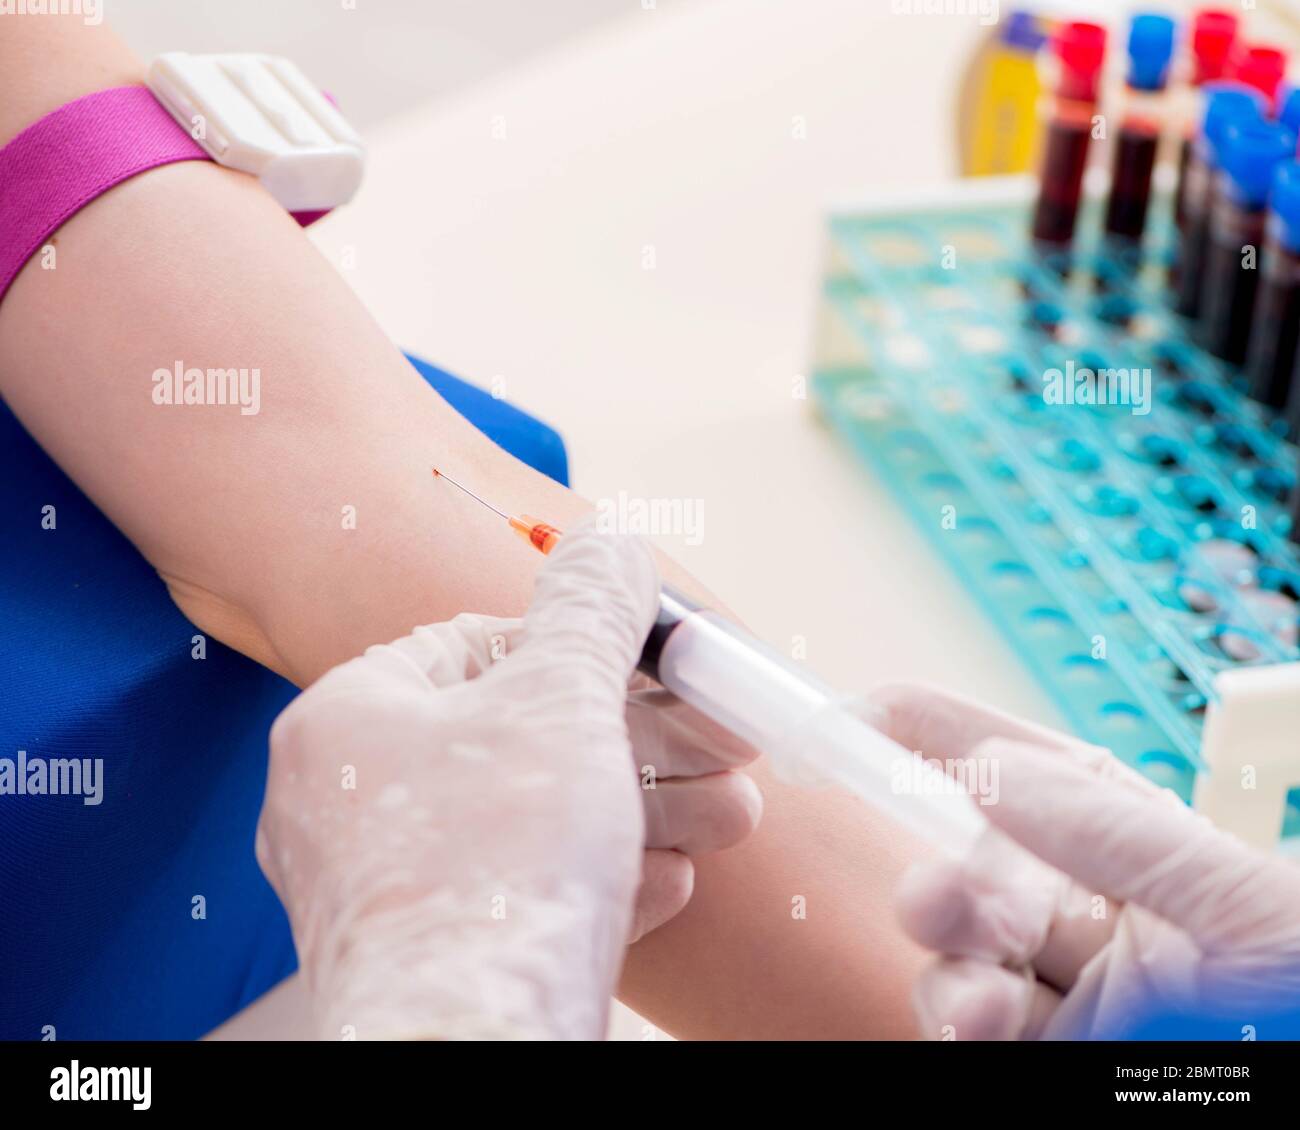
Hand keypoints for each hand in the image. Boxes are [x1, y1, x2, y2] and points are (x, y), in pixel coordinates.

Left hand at [256, 521, 758, 1038]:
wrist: (472, 1043)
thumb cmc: (497, 865)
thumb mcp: (562, 700)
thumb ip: (590, 611)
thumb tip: (612, 542)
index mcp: (350, 719)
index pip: (472, 646)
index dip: (580, 647)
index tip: (659, 668)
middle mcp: (349, 802)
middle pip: (520, 742)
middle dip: (643, 746)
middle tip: (723, 753)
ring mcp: (384, 889)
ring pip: (531, 823)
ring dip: (643, 813)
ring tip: (731, 819)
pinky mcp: (428, 955)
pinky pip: (520, 895)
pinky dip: (598, 878)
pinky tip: (671, 883)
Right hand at [868, 684, 1299, 1039]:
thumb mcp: (1238, 897)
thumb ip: (1112, 831)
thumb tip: (994, 769)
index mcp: (1145, 845)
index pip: (1024, 768)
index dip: (936, 734)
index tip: (857, 715)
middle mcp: (1100, 911)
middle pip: (981, 873)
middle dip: (945, 880)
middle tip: (937, 902)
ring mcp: (1077, 990)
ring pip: (968, 959)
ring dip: (953, 964)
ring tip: (980, 999)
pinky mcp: (1060, 1054)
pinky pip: (981, 1030)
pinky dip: (962, 1023)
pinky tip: (980, 1025)